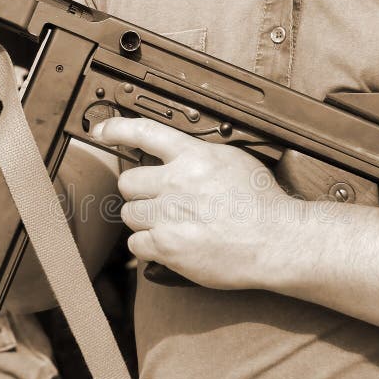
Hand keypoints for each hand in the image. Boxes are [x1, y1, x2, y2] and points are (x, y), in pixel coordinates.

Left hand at [92, 117, 302, 288]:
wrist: (276, 239)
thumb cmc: (263, 204)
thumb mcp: (235, 161)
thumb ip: (200, 156)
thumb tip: (178, 155)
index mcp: (194, 157)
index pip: (144, 132)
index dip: (116, 130)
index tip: (102, 132)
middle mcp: (177, 183)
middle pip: (128, 182)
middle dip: (140, 192)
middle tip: (159, 201)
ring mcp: (169, 216)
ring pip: (130, 215)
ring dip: (144, 221)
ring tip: (170, 225)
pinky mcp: (168, 246)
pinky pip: (137, 245)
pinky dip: (150, 248)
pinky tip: (170, 245)